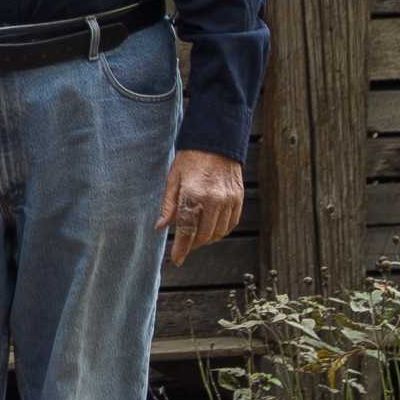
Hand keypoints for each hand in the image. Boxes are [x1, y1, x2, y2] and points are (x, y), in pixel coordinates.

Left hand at [156, 150, 243, 266]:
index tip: (177, 260)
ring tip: (196, 236)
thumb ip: (168, 205)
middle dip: (193, 244)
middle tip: (184, 245)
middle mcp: (213, 200)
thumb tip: (160, 227)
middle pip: (203, 235)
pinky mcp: (238, 198)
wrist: (217, 140)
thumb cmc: (190, 158)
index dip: (181, 248)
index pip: (186, 230)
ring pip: (218, 232)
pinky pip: (231, 223)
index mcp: (193, 194)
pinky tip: (212, 228)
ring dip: (207, 238)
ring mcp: (228, 200)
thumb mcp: (173, 178)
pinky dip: (221, 230)